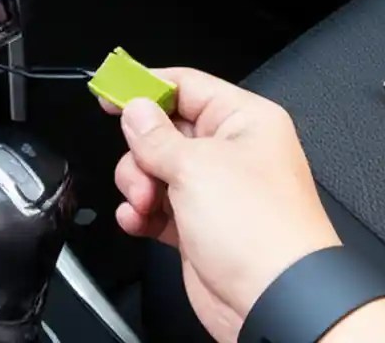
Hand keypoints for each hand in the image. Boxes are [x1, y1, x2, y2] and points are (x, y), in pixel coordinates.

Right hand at [101, 69, 339, 341]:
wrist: (273, 299)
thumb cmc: (261, 230)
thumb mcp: (196, 167)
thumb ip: (156, 136)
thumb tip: (136, 110)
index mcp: (245, 121)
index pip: (187, 86)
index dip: (146, 87)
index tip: (111, 91)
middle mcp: (233, 152)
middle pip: (166, 130)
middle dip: (142, 151)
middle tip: (140, 167)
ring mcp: (217, 191)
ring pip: (157, 171)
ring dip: (139, 186)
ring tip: (144, 203)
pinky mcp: (201, 227)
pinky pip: (159, 208)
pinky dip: (144, 214)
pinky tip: (140, 221)